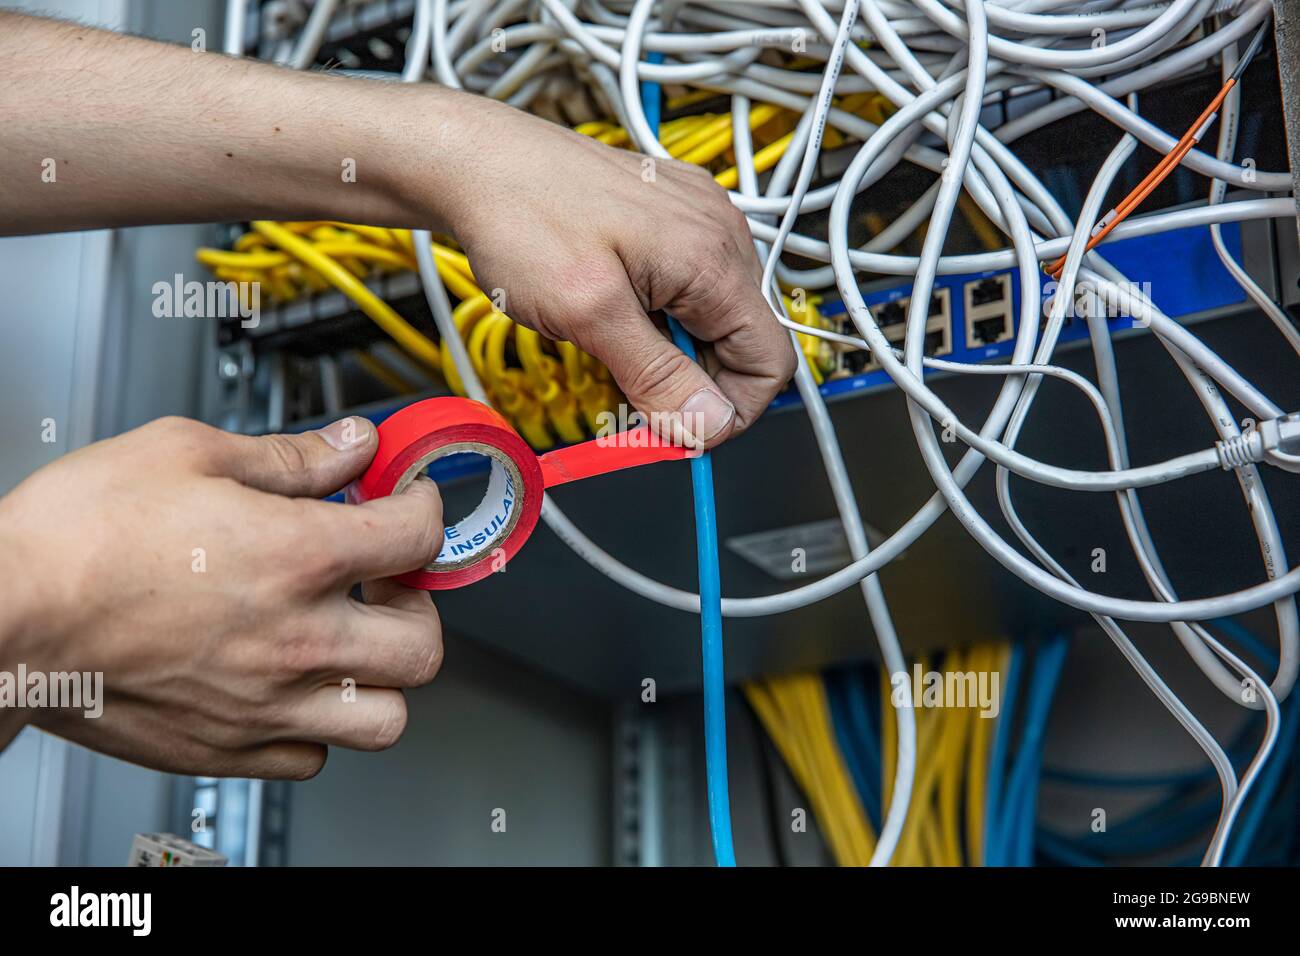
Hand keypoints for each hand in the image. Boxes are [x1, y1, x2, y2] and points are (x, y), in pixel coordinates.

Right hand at [0, 416, 443, 777]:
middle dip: (420, 603)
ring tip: (351, 639)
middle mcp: (295, 640)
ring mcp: (264, 703)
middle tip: (387, 578)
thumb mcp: (186, 452)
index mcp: (296, 557)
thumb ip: (289, 456)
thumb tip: (350, 446)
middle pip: (425, 645)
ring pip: (386, 718)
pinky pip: (312, 757)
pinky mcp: (226, 747)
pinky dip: (320, 724)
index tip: (407, 501)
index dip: (425, 507)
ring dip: (383, 675)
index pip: (418, 536)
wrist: (0, 617)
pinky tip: (293, 683)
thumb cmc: (76, 538)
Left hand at [410, 94, 796, 448]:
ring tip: (609, 341)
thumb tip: (709, 422)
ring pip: (713, 319)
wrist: (478, 161)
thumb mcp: (588, 315)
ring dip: (669, 351)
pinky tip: (610, 311)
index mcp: (713, 256)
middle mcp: (718, 232)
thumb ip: (656, 374)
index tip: (680, 432)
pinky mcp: (672, 216)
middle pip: (743, 342)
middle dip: (692, 383)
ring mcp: (697, 220)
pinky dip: (656, 317)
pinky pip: (687, 287)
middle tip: (630, 396)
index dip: (730, 411)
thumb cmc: (522, 215)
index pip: (771, 360)